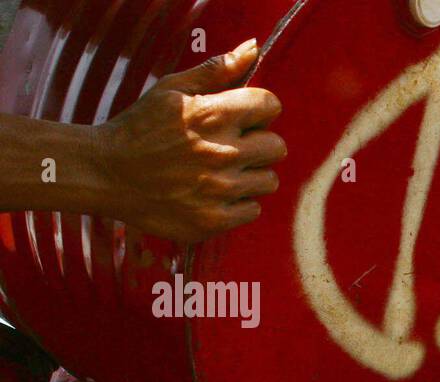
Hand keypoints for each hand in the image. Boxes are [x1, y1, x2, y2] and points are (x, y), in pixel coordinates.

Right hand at [93, 39, 285, 241]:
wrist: (106, 174)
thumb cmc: (140, 128)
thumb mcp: (171, 89)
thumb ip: (215, 71)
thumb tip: (253, 49)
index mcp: (212, 115)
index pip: (270, 105)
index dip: (260, 110)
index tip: (245, 117)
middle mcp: (222, 152)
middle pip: (277, 147)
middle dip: (259, 144)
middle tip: (233, 147)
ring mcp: (220, 189)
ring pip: (269, 180)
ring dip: (251, 176)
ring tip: (221, 172)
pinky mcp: (214, 219)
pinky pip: (253, 210)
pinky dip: (238, 204)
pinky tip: (213, 194)